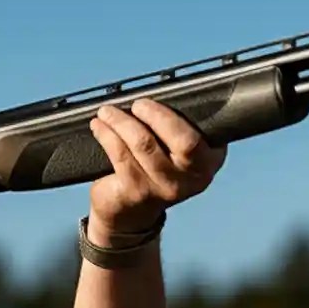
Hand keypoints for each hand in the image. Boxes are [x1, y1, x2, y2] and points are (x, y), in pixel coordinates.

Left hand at [87, 99, 226, 240]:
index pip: (202, 133)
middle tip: (137, 105)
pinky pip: (122, 156)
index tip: (154, 100)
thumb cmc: (153, 169)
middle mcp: (194, 177)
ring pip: (146, 144)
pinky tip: (99, 127)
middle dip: (157, 116)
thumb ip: (175, 127)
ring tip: (107, 112)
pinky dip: (107, 136)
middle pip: (184, 141)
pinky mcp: (139, 192)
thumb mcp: (174, 150)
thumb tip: (152, 94)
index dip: (177, 115)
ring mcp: (167, 188)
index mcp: (209, 160)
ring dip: (122, 122)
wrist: (129, 213)